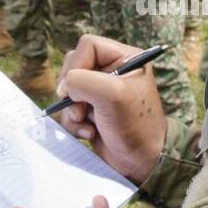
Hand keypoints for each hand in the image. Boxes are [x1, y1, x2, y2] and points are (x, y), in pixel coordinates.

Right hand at [56, 35, 166, 184]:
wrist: (142, 161)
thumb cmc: (136, 125)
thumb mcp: (112, 95)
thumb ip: (83, 80)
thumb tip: (65, 87)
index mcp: (124, 58)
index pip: (88, 45)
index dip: (77, 64)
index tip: (77, 87)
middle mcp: (112, 71)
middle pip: (73, 65)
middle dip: (72, 89)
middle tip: (81, 108)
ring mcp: (100, 92)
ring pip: (68, 89)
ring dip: (72, 109)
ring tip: (87, 123)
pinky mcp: (91, 111)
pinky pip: (68, 109)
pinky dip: (74, 123)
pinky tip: (89, 133)